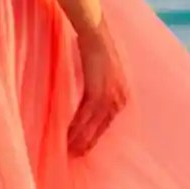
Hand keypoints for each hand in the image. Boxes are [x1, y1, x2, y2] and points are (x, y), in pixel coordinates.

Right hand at [68, 19, 128, 156]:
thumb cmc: (97, 48)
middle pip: (102, 127)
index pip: (108, 122)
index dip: (95, 136)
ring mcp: (109, 95)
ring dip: (80, 138)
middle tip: (76, 156)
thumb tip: (91, 99)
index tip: (85, 148)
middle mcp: (119, 97)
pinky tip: (67, 135)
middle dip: (89, 142)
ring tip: (69, 151)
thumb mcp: (104, 72)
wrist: (95, 32)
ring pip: (94, 124)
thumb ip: (100, 87)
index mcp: (122, 94)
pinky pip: (86, 114)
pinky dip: (76, 126)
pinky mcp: (97, 90)